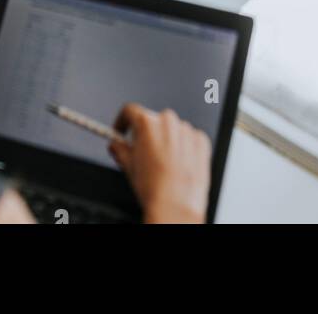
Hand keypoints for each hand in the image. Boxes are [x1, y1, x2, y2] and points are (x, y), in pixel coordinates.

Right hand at [108, 104, 210, 223]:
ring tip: (164, 166)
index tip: (122, 130)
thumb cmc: (153, 188)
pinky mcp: (201, 140)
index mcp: (147, 123)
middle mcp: (168, 121)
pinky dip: (184, 149)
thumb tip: (116, 145)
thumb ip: (120, 149)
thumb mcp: (128, 166)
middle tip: (143, 154)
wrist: (176, 206)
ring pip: (172, 131)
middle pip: (153, 121)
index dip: (123, 121)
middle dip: (147, 135)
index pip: (130, 111)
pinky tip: (179, 166)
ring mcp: (186, 130)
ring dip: (167, 142)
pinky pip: (189, 140)